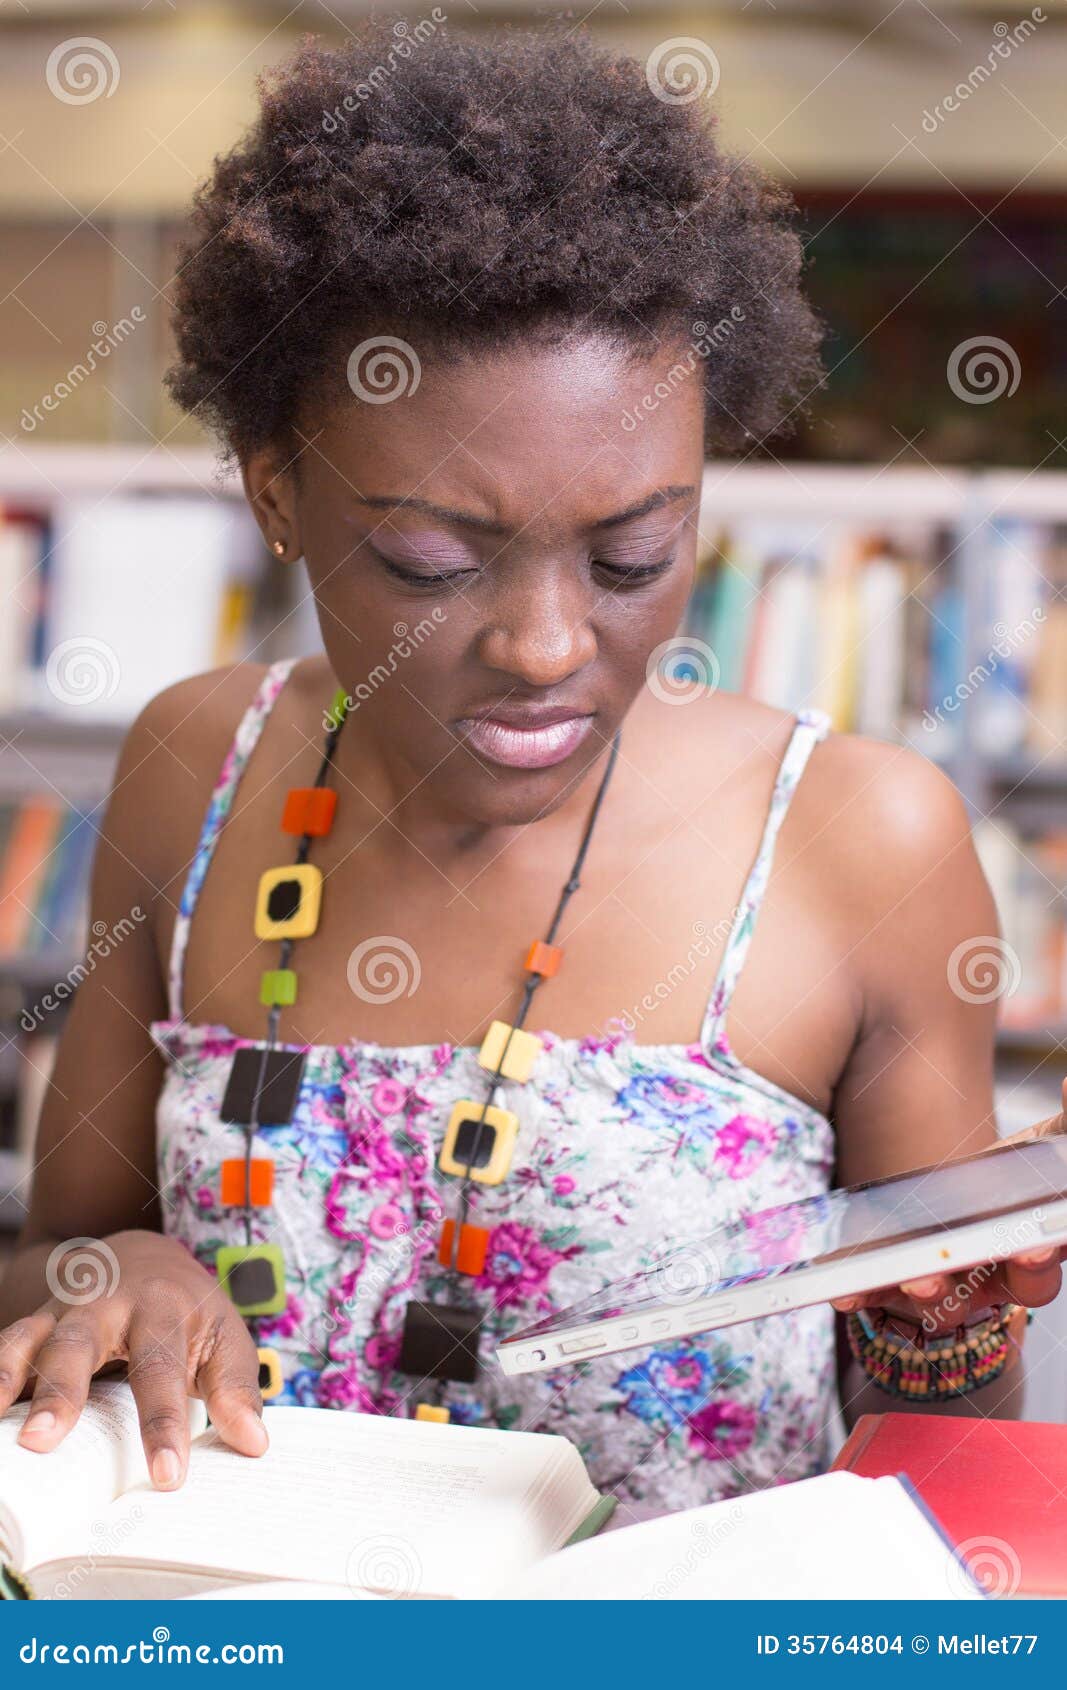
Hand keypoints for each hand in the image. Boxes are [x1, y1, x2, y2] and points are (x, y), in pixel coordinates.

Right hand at [0, 1229, 267, 1488]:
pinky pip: (8, 1343)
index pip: (161, 1370)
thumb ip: (236, 1386)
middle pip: (80, 1345)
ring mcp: (65, 1312)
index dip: (163, 1424)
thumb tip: (254, 1442)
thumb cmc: (188, 1310)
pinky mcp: (37, 1322)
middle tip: (43, 1441)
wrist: (143, 1256)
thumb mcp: (224, 1336)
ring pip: (32, 1339)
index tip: (166, 1476)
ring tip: (5, 1429)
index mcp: (162, 1310)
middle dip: (62, 1392)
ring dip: (9, 1378)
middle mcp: (107, 1305)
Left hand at [833, 1093, 1066, 1333]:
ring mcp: (958, 1282)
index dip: (1046, 1253)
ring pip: (953, 1302)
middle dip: (1016, 1274)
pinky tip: (845, 1292)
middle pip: (1021, 1286)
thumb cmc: (1018, 1168)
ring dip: (936, 1292)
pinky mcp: (907, 1281)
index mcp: (1043, 1238)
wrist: (955, 1186)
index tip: (1039, 1243)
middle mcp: (1005, 1271)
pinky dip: (867, 1294)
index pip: (1053, 1250)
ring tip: (920, 1277)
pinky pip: (887, 1295)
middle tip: (1010, 1256)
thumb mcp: (1050, 1138)